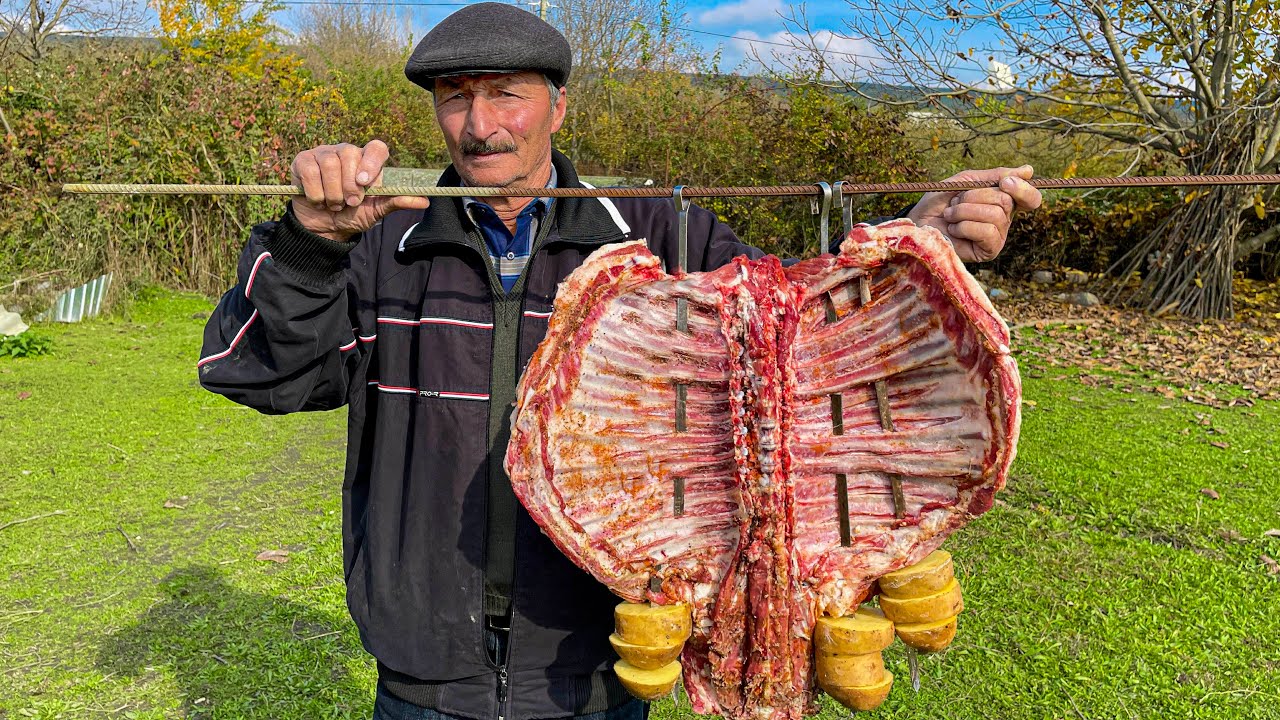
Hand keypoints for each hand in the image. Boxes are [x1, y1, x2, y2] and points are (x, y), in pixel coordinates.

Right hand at [290, 140, 430, 241]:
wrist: (325, 228)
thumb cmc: (353, 214)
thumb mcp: (376, 210)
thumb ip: (397, 202)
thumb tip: (425, 201)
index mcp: (367, 160)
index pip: (376, 147)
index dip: (371, 162)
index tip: (366, 182)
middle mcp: (345, 152)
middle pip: (348, 153)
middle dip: (350, 185)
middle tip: (351, 202)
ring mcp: (322, 154)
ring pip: (328, 163)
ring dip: (333, 192)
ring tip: (335, 204)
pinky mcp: (302, 162)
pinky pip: (310, 171)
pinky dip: (316, 193)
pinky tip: (319, 201)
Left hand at [906, 165, 1042, 261]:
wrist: (918, 221)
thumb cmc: (939, 202)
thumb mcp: (966, 181)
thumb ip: (995, 176)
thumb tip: (1029, 170)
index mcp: (1002, 201)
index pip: (1030, 198)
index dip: (1023, 189)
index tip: (1005, 182)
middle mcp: (1004, 220)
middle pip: (1006, 201)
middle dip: (974, 197)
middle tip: (955, 202)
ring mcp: (997, 237)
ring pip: (996, 215)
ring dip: (965, 211)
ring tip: (951, 216)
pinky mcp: (987, 251)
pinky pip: (988, 232)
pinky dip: (966, 226)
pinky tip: (954, 230)